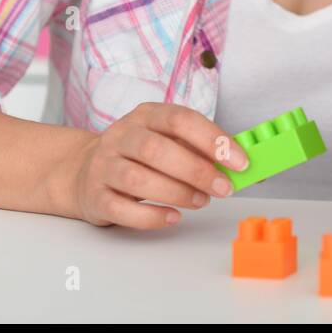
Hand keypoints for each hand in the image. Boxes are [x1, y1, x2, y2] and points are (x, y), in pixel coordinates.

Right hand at [60, 103, 247, 229]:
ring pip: (138, 179)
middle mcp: (121, 136)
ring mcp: (103, 165)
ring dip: (177, 192)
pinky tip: (173, 217)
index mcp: (146, 115)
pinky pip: (121, 208)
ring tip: (201, 201)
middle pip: (157, 150)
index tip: (239, 162)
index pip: (181, 120)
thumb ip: (204, 151)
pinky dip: (151, 216)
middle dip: (197, 171)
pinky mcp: (94, 196)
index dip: (212, 140)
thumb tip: (247, 168)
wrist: (84, 170)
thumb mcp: (170, 141)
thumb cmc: (140, 156)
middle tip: (223, 188)